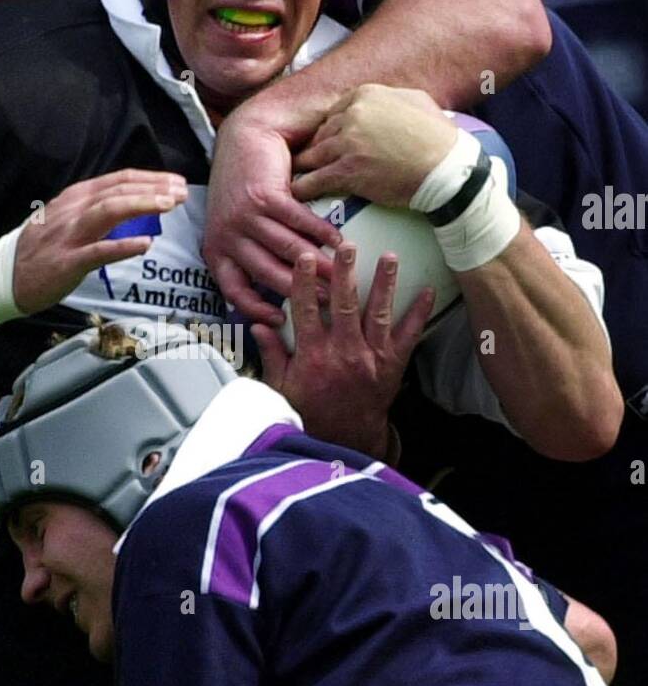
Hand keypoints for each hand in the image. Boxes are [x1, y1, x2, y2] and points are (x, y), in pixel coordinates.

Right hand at [12, 169, 186, 313]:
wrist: (4, 277)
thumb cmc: (40, 250)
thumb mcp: (65, 218)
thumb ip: (94, 209)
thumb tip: (132, 203)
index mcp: (74, 198)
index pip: (117, 180)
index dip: (149, 178)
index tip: (175, 181)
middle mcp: (72, 211)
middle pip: (117, 191)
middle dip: (153, 188)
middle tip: (182, 191)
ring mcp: (69, 235)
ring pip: (108, 212)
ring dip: (141, 205)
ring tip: (169, 205)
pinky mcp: (67, 262)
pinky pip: (98, 252)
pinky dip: (122, 246)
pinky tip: (144, 243)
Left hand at [204, 108, 341, 326]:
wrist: (247, 136)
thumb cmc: (245, 185)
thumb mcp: (236, 223)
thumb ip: (249, 252)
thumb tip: (278, 288)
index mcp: (217, 248)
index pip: (234, 289)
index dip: (257, 308)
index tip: (281, 320)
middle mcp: (227, 235)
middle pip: (268, 274)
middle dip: (301, 290)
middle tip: (328, 301)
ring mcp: (244, 216)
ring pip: (287, 250)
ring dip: (318, 264)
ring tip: (341, 274)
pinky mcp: (263, 196)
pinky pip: (298, 223)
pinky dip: (321, 233)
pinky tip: (339, 241)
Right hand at [251, 242, 434, 455]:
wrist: (347, 440)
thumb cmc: (312, 412)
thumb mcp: (282, 387)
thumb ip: (272, 354)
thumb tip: (258, 324)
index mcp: (313, 356)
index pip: (306, 310)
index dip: (303, 282)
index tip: (304, 257)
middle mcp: (344, 353)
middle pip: (344, 305)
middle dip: (345, 273)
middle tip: (346, 246)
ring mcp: (371, 358)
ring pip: (379, 314)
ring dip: (384, 283)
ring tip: (388, 257)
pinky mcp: (393, 365)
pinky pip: (409, 336)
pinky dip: (419, 314)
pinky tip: (427, 292)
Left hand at [292, 84, 457, 206]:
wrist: (447, 168)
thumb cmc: (439, 138)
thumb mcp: (417, 101)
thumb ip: (391, 97)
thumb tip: (384, 98)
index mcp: (366, 95)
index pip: (333, 113)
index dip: (330, 131)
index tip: (327, 143)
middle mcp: (353, 115)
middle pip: (321, 134)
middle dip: (316, 149)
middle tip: (308, 162)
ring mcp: (347, 143)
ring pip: (313, 156)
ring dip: (305, 168)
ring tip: (295, 177)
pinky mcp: (346, 171)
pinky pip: (314, 180)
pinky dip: (304, 187)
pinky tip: (298, 193)